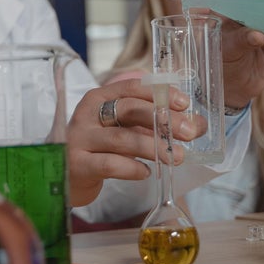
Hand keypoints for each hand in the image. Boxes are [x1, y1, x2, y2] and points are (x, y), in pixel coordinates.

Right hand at [67, 78, 204, 206]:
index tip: (185, 103)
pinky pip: (108, 164)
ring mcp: (80, 139)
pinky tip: (146, 173)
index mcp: (100, 97)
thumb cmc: (100, 148)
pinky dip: (131, 168)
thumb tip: (198, 125)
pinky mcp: (77, 164)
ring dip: (153, 147)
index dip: (160, 93)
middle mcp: (87, 113)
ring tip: (176, 157)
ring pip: (121, 139)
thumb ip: (155, 125)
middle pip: (128, 109)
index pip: (132, 87)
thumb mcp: (125, 130)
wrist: (65, 177)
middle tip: (190, 133)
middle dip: (163, 119)